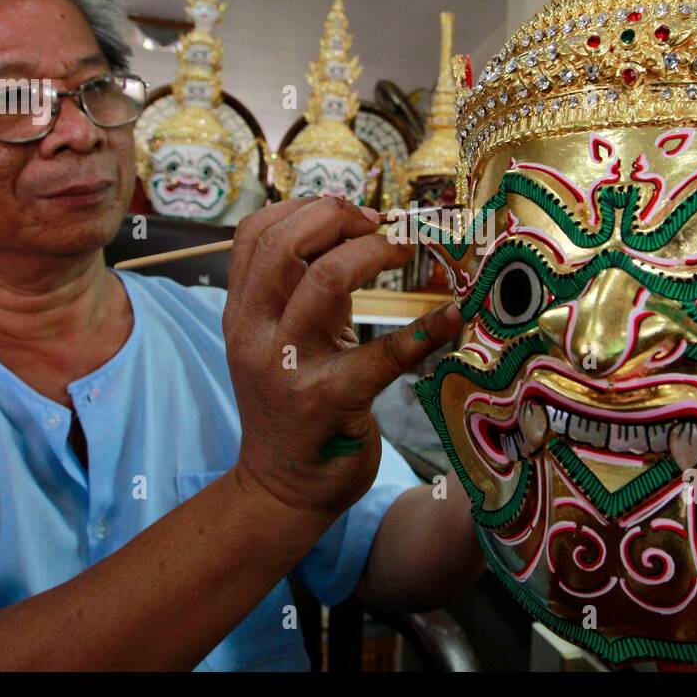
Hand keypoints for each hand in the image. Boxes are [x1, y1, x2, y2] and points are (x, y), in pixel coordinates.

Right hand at [223, 196, 461, 518]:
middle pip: (283, 245)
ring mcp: (288, 367)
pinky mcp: (329, 400)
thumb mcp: (284, 341)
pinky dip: (426, 329)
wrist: (280, 489)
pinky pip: (383, 354)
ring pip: (323, 281)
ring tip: (405, 249)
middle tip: (380, 224)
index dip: (305, 208)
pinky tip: (454, 313)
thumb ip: (307, 292)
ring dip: (373, 252)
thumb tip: (352, 235)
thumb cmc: (290, 407)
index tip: (351, 213)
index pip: (255, 233)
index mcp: (241, 313)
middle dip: (337, 217)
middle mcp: (255, 334)